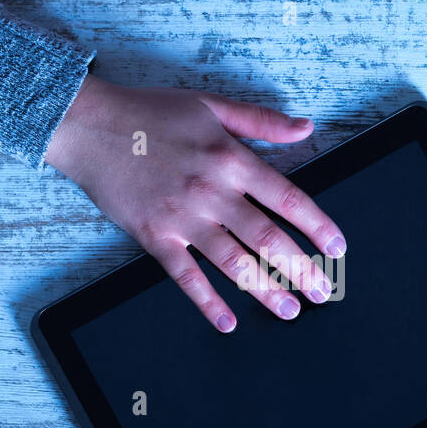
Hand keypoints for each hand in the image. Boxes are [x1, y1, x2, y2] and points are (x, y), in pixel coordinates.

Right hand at [46, 77, 346, 332]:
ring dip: (264, 289)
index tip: (337, 248)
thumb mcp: (211, 105)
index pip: (288, 199)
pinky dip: (207, 301)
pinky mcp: (154, 236)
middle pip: (267, 237)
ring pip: (233, 261)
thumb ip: (261, 121)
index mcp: (231, 159)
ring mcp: (183, 217)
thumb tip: (305, 127)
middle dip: (301, 268)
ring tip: (289, 310)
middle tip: (322, 291)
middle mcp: (212, 191)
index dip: (318, 226)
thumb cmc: (150, 114)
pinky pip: (185, 276)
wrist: (89, 126)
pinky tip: (227, 321)